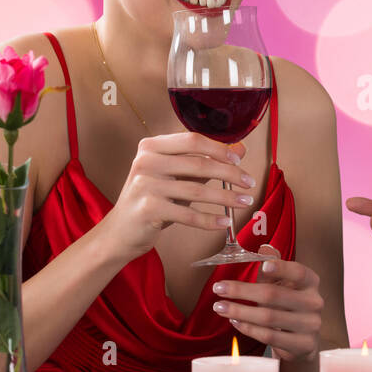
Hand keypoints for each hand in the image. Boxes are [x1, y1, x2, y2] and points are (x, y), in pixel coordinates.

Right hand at [99, 132, 254, 263]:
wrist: (121, 231)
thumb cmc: (154, 199)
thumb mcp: (176, 176)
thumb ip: (204, 161)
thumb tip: (240, 149)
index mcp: (151, 146)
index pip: (192, 140)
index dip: (220, 148)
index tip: (240, 159)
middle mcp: (146, 161)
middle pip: (199, 164)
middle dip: (230, 174)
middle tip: (250, 183)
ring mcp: (145, 185)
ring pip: (197, 190)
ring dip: (226, 197)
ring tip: (245, 202)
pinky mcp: (148, 209)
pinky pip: (188, 214)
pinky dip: (209, 219)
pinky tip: (224, 222)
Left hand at [210, 244, 324, 359]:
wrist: (302, 340)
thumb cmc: (288, 306)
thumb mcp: (282, 284)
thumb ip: (273, 267)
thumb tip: (264, 247)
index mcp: (311, 282)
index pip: (298, 272)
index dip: (282, 268)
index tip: (262, 266)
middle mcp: (314, 302)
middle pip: (274, 295)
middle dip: (242, 291)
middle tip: (218, 288)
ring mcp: (311, 325)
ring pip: (269, 317)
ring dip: (240, 311)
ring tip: (220, 307)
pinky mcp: (303, 345)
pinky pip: (270, 336)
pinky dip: (249, 328)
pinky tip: (235, 321)